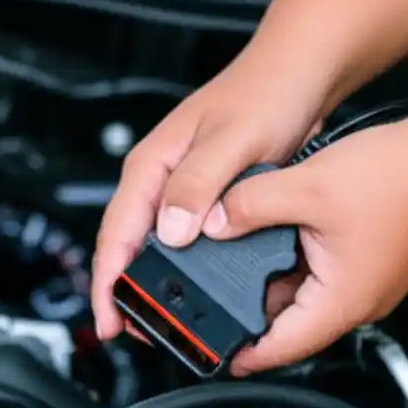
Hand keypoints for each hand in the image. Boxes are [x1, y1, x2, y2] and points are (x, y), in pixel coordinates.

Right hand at [91, 57, 330, 340]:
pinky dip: (186, 267)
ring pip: (156, 246)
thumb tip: (170, 231)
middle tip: (138, 333)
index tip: (111, 320)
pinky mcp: (208, 194)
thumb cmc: (266, 92)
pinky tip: (199, 286)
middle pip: (128, 245)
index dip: (107, 282)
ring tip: (164, 321)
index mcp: (154, 163)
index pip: (116, 233)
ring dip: (156, 283)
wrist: (300, 73)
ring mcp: (183, 186)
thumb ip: (198, 184)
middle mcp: (162, 176)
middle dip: (126, 293)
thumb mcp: (233, 141)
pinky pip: (186, 239)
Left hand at [205, 116, 407, 374]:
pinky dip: (298, 256)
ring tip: (246, 246)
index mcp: (341, 302)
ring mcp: (368, 284)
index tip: (212, 353)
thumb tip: (213, 221)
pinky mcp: (373, 263)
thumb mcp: (304, 187)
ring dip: (275, 274)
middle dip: (250, 302)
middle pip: (289, 321)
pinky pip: (323, 272)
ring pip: (304, 292)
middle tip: (214, 284)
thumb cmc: (400, 176)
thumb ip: (247, 206)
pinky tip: (285, 227)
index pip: (280, 349)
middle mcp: (359, 302)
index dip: (241, 353)